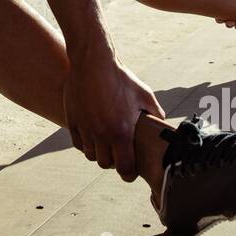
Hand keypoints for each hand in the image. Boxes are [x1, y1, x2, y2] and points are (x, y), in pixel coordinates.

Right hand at [62, 56, 165, 182]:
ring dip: (99, 152)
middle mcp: (101, 134)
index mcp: (121, 132)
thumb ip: (155, 113)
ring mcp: (85, 128)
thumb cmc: (120, 78)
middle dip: (114, 161)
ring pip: (91, 155)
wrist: (93, 62)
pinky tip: (93, 135)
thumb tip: (163, 123)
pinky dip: (86, 143)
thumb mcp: (144, 95)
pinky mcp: (72, 121)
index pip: (124, 168)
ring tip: (105, 143)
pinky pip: (78, 143)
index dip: (129, 173)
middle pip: (106, 164)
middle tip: (118, 153)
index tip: (130, 170)